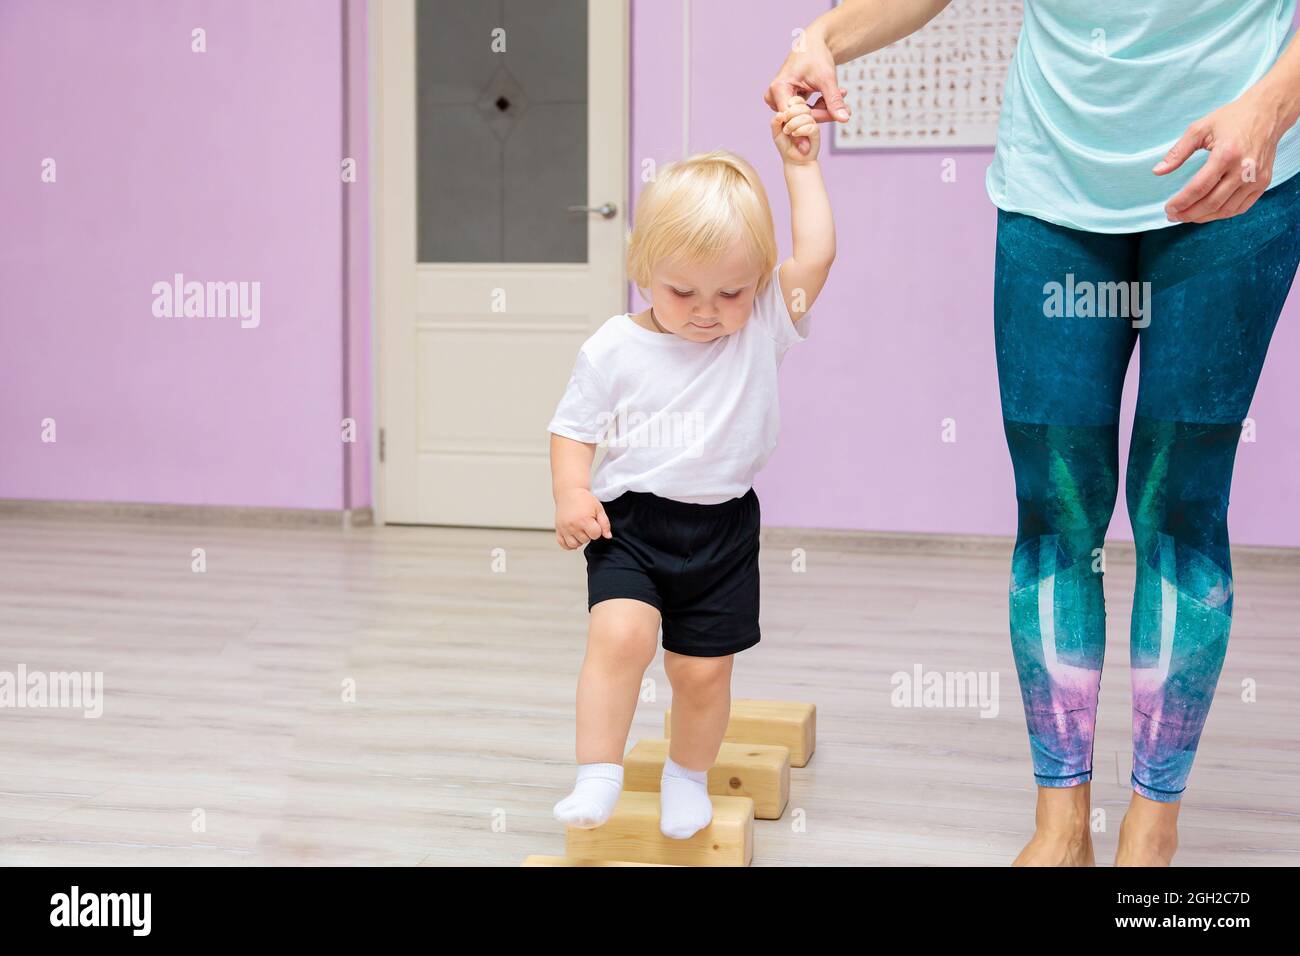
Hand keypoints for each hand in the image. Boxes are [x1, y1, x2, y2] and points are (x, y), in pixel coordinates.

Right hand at [554, 487, 610, 549]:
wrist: (569, 492)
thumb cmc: (584, 499)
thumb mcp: (598, 508)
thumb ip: (605, 523)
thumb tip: (608, 536)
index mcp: (584, 519)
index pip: (595, 535)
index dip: (597, 530)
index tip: (594, 522)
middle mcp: (573, 525)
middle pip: (585, 540)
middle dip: (588, 534)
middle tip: (586, 524)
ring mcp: (564, 528)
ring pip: (574, 545)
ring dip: (579, 540)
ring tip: (580, 530)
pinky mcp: (558, 529)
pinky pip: (562, 544)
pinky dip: (568, 544)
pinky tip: (573, 537)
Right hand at [765, 27, 850, 123]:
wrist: (812, 44)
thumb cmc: (816, 55)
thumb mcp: (826, 78)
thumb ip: (834, 100)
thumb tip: (844, 119)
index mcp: (778, 89)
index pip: (796, 116)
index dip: (817, 118)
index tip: (838, 115)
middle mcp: (773, 97)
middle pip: (799, 118)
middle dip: (823, 113)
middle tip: (846, 106)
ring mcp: (777, 100)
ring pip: (803, 117)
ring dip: (823, 109)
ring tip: (841, 93)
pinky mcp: (785, 102)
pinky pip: (804, 113)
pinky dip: (820, 107)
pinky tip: (832, 95)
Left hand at [773, 97, 819, 161]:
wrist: (795, 160)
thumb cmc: (786, 145)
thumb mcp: (777, 132)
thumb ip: (775, 122)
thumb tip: (780, 114)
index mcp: (797, 113)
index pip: (797, 100)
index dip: (791, 103)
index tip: (784, 114)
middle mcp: (806, 116)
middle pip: (802, 106)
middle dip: (790, 114)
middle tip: (785, 125)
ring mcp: (812, 123)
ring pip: (805, 116)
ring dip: (793, 124)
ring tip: (789, 132)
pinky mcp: (816, 132)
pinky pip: (810, 126)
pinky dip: (800, 130)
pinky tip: (795, 135)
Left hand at [1156, 89, 1287, 222]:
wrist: (1268, 112)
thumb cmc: (1232, 118)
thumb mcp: (1200, 129)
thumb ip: (1177, 152)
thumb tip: (1157, 171)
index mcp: (1226, 154)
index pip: (1199, 188)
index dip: (1181, 202)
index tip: (1168, 208)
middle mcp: (1244, 169)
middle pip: (1211, 202)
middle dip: (1189, 214)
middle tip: (1173, 216)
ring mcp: (1256, 178)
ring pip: (1226, 209)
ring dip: (1203, 217)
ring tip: (1186, 216)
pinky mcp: (1264, 183)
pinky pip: (1240, 207)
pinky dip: (1221, 214)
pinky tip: (1207, 212)